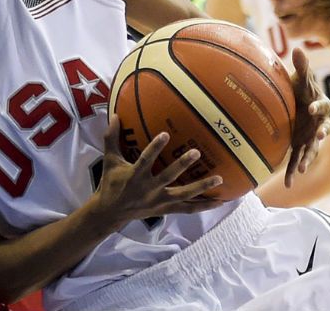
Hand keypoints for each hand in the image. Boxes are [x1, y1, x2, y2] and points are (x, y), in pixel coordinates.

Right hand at [91, 116, 225, 229]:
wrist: (111, 213)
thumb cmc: (111, 183)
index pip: (146, 160)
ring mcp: (160, 201)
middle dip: (182, 165)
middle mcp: (149, 189)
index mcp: (135, 176)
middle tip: (196, 152)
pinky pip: (188, 208)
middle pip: (168, 177)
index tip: (166, 134)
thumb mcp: (109, 160)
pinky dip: (204, 205)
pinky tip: (220, 202)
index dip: (155, 148)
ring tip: (219, 179)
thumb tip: (115, 116)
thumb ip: (111, 138)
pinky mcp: (166, 209)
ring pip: (184, 195)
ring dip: (202, 187)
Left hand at [285, 48, 329, 187]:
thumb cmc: (301, 89)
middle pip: (322, 130)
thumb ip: (301, 66)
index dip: (318, 106)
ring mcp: (311, 137)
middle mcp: (319, 123)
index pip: (323, 106)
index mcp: (321, 106)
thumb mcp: (301, 78)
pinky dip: (292, 171)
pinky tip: (288, 185)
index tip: (311, 107)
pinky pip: (297, 159)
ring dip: (307, 157)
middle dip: (320, 134)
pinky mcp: (301, 145)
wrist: (297, 102)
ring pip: (310, 148)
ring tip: (301, 167)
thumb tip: (297, 48)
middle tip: (319, 136)